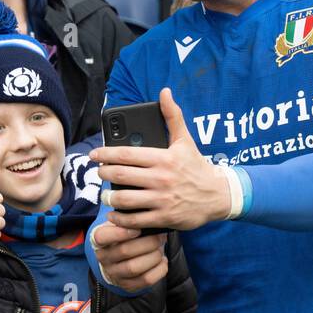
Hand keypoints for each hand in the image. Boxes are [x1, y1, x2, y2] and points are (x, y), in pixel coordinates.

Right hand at [90, 223, 167, 291]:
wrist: (121, 259)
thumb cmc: (125, 237)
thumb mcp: (121, 226)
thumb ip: (130, 221)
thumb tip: (148, 221)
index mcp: (99, 241)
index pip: (102, 237)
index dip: (120, 233)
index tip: (137, 229)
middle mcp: (103, 258)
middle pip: (124, 251)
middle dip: (147, 242)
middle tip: (159, 236)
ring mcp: (114, 274)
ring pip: (135, 268)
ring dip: (153, 256)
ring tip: (160, 249)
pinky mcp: (127, 285)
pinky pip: (146, 280)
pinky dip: (159, 269)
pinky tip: (162, 260)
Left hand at [91, 88, 229, 231]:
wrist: (218, 195)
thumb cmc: (197, 167)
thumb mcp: (185, 140)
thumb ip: (172, 116)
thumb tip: (164, 92)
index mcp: (163, 158)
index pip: (126, 154)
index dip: (105, 154)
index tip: (94, 154)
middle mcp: (161, 178)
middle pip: (121, 176)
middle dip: (104, 174)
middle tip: (99, 173)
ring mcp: (162, 199)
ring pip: (125, 199)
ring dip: (109, 198)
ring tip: (104, 195)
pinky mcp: (164, 217)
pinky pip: (135, 220)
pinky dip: (121, 218)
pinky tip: (114, 214)